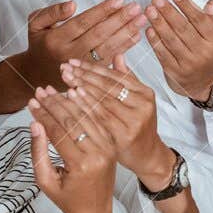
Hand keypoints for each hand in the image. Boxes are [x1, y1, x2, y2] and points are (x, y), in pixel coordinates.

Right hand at [13, 0, 146, 90]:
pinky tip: (136, 35)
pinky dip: (125, 47)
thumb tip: (73, 4)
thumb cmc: (40, 44)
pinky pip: (111, 59)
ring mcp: (82, 66)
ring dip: (127, 33)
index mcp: (57, 40)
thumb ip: (51, 12)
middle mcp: (70, 55)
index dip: (103, 11)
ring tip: (141, 19)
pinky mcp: (91, 75)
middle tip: (136, 8)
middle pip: (99, 35)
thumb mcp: (35, 24)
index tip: (119, 0)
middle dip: (119, 20)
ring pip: (108, 48)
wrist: (36, 74)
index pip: (83, 22)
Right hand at [26, 87, 117, 212]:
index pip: (58, 131)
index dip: (43, 115)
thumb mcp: (45, 180)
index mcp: (81, 165)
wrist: (94, 212)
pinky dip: (85, 106)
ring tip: (54, 90)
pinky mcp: (112, 145)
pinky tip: (74, 95)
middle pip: (73, 120)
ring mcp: (108, 148)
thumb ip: (38, 151)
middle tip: (41, 91)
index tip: (31, 102)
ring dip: (70, 101)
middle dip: (55, 103)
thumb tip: (34, 124)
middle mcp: (98, 154)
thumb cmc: (66, 199)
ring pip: (87, 117)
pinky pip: (97, 121)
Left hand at [59, 54, 174, 191]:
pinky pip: (99, 119)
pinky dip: (84, 108)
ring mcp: (134, 121)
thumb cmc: (137, 128)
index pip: (114, 76)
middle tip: (64, 68)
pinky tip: (71, 100)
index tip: (73, 62)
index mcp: (145, 93)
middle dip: (84, 76)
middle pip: (107, 87)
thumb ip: (127, 79)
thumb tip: (118, 56)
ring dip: (81, 89)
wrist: (148, 156)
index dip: (92, 68)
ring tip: (65, 80)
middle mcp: (142, 105)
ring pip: (102, 102)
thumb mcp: (137, 102)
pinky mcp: (124, 137)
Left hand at [146, 0, 212, 101]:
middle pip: (183, 29)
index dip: (187, 6)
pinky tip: (149, 28)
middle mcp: (203, 53)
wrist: (207, 83)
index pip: (200, 20)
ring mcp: (188, 64)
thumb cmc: (211, 53)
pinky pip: (163, 54)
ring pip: (171, 40)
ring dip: (159, 23)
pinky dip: (155, 40)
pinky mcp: (175, 72)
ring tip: (150, 10)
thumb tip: (210, 2)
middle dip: (168, 12)